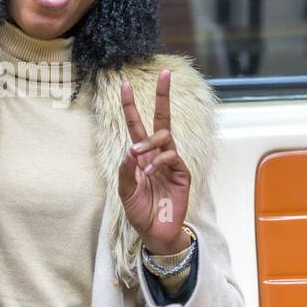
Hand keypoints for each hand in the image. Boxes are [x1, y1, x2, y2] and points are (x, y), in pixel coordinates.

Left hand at [117, 70, 192, 256]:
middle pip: (162, 118)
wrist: (155, 233)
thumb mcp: (125, 191)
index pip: (136, 125)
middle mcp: (158, 153)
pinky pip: (171, 156)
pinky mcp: (182, 173)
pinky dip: (157, 161)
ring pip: (164, 136)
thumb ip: (125, 171)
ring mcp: (171, 162)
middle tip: (165, 73)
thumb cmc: (140, 212)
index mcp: (141, 155)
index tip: (124, 85)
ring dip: (149, 142)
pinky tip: (148, 173)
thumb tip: (130, 150)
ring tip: (139, 156)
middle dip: (163, 95)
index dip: (131, 106)